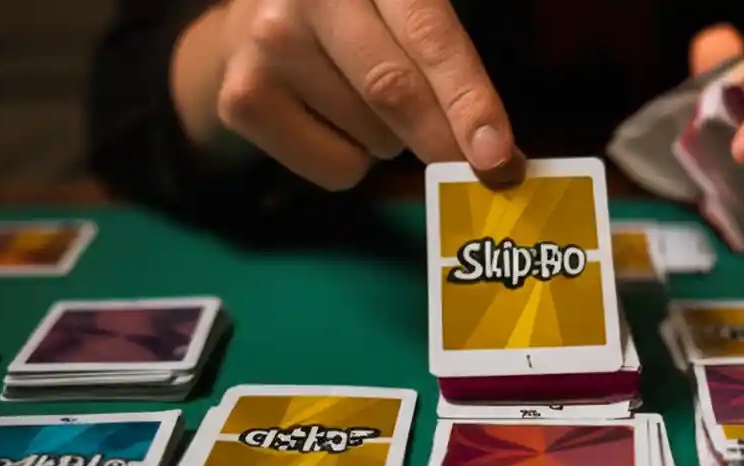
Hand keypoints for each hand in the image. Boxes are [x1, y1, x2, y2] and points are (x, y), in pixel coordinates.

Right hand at [172, 0, 524, 189]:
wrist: (247, 24)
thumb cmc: (355, 21)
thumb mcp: (404, 13)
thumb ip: (450, 65)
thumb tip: (497, 155)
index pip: (429, 36)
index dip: (469, 99)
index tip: (499, 155)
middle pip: (394, 90)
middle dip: (444, 140)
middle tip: (479, 171)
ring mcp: (268, 45)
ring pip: (373, 137)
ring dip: (393, 141)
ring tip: (360, 100)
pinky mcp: (244, 100)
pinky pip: (337, 169)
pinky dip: (353, 163)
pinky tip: (328, 121)